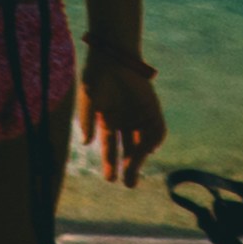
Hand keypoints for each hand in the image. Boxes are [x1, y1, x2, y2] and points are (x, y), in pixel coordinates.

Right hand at [81, 34, 164, 187]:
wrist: (113, 58)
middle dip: (129, 168)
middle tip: (128, 185)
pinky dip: (155, 140)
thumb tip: (85, 143)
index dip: (110, 164)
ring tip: (135, 170)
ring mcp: (140, 117)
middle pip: (129, 151)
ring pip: (143, 143)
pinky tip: (150, 149)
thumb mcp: (88, 102)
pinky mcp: (153, 109)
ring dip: (140, 158)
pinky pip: (157, 130)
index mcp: (107, 121)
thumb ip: (87, 121)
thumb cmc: (96, 78)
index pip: (110, 148)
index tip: (109, 180)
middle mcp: (125, 122)